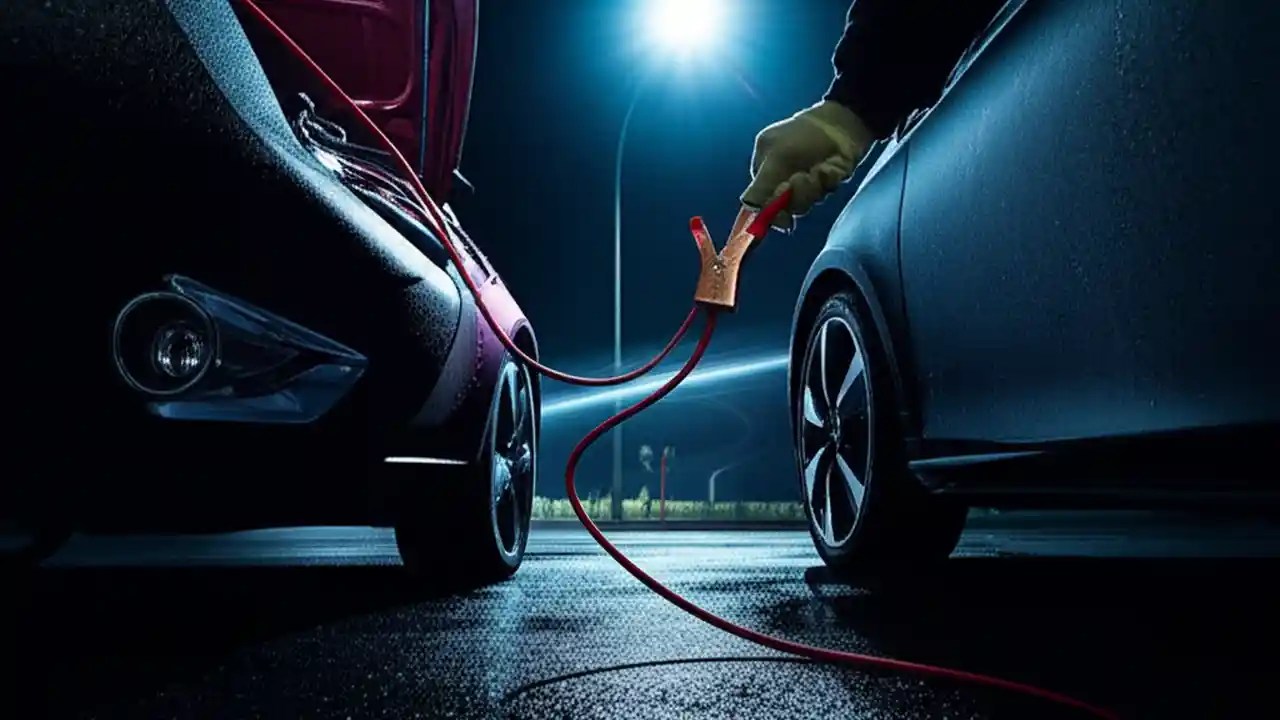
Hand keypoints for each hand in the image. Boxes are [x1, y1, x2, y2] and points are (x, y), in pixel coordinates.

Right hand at [741, 100, 873, 230]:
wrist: (843, 121)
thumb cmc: (804, 135)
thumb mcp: (776, 158)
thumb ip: (760, 187)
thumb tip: (746, 211)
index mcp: (765, 168)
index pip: (761, 200)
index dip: (771, 210)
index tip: (783, 214)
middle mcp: (782, 176)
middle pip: (784, 205)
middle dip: (797, 193)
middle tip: (802, 177)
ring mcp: (805, 179)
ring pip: (806, 201)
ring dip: (814, 186)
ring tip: (820, 168)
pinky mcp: (825, 180)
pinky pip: (825, 191)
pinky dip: (829, 179)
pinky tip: (832, 165)